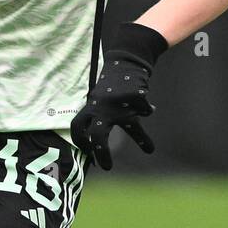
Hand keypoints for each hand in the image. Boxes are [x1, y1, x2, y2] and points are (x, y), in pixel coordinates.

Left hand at [70, 22, 167, 170]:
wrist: (125, 61)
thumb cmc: (111, 84)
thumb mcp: (99, 98)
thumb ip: (98, 116)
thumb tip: (94, 140)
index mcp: (92, 107)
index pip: (78, 127)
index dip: (80, 142)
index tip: (87, 155)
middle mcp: (103, 107)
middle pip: (98, 135)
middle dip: (101, 152)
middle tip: (107, 167)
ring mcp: (119, 104)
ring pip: (130, 127)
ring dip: (140, 140)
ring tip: (149, 150)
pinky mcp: (135, 98)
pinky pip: (144, 110)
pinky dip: (147, 111)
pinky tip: (150, 110)